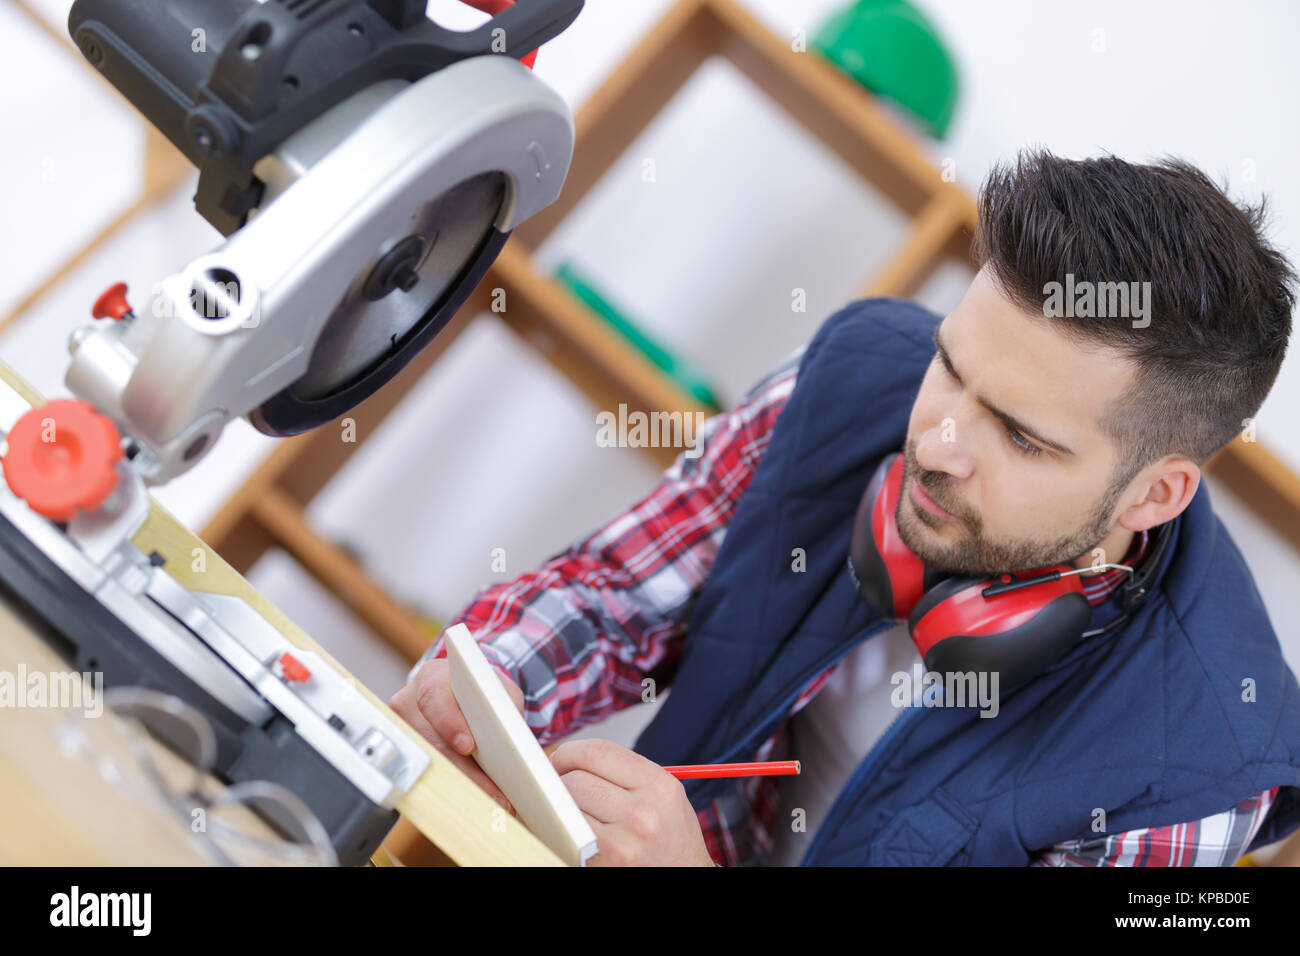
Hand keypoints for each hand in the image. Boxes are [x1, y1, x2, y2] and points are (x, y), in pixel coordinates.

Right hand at [388, 657, 523, 814]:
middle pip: (430, 740)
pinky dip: (452, 788)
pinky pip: (426, 775)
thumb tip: (513, 745)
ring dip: (461, 785)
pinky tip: (474, 800)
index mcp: (432, 677)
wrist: (466, 695)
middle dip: (464, 770)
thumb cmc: (483, 693)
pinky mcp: (406, 753)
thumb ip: (502, 710)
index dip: (450, 723)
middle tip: (494, 794)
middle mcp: (409, 702)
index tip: (468, 746)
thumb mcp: (498, 692)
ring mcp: (402, 730)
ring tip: (492, 801)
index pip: (434, 698)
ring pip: (428, 763)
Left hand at [549, 738, 713, 865]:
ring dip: (561, 807)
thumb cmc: (670, 835)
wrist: (684, 874)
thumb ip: (623, 771)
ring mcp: (622, 842)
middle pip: (575, 779)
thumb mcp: (663, 793)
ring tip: (572, 811)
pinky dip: (564, 830)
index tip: (561, 759)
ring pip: (566, 807)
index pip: (597, 752)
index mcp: (658, 784)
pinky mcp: (604, 863)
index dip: (570, 752)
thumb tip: (568, 758)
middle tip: (563, 788)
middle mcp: (641, 812)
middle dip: (562, 781)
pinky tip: (575, 831)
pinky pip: (567, 835)